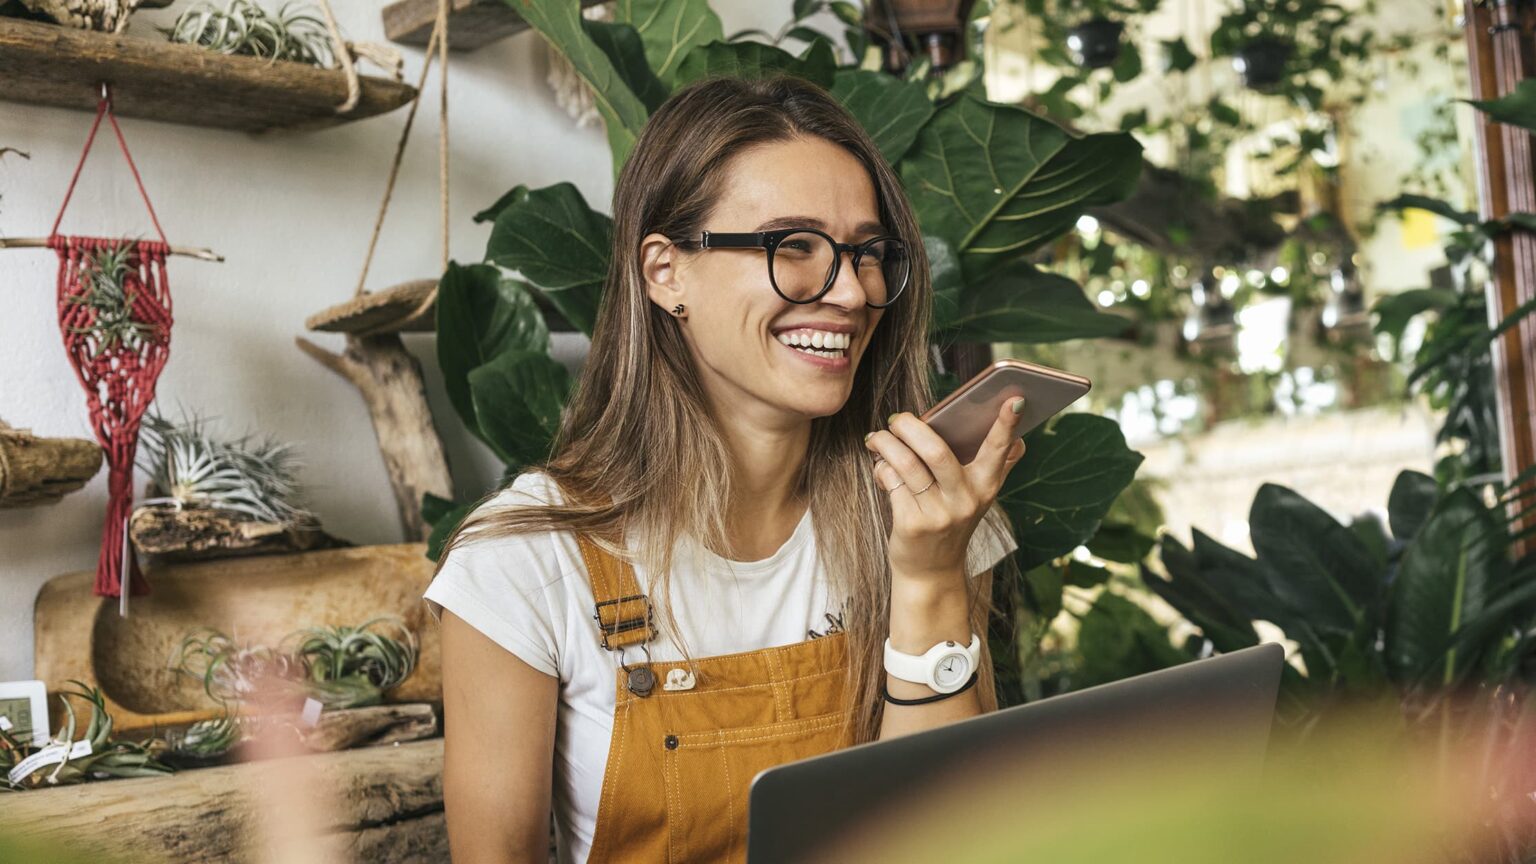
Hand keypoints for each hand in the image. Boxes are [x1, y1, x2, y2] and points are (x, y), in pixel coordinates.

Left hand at [864, 396, 1027, 581]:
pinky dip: (881, 468)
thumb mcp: (977, 497)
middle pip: (937, 452)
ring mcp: (938, 514)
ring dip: (886, 444)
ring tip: (877, 437)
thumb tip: (1019, 437)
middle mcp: (965, 500)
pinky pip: (890, 481)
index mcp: (985, 486)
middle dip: (911, 427)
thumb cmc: (949, 520)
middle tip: (897, 418)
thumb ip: (995, 467)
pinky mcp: (912, 524)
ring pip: (906, 464)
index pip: (998, 451)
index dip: (1006, 425)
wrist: (930, 571)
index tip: (1015, 399)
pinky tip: (881, 468)